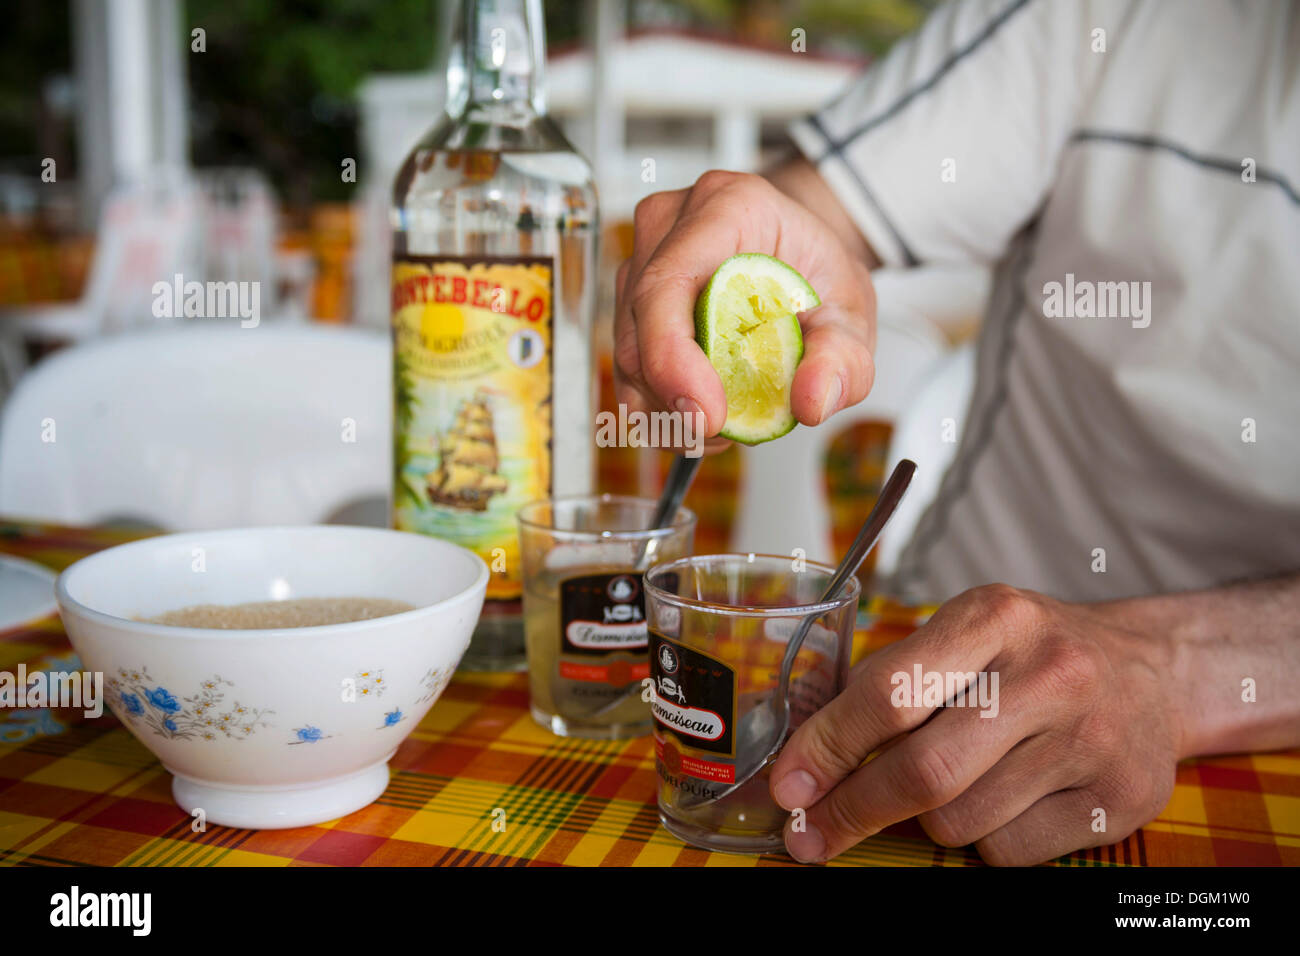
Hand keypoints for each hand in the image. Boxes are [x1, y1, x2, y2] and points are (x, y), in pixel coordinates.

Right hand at [613, 170, 876, 451]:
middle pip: (638, 329)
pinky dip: (659, 406)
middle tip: (723, 432)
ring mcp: (642, 262)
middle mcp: (670, 225)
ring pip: (627, 356)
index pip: (669, 283)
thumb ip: (844, 358)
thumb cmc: (816, 270)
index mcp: (727, 206)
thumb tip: (811, 402)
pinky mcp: (631, 302)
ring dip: (666, 407)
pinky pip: (628, 368)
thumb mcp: (853, 312)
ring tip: (723, 418)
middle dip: (672, 398)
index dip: (672, 358)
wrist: (800, 257)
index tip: (704, 414)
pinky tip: (700, 408)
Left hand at [769, 584, 1181, 864]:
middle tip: (811, 833)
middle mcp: (1050, 673)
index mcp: (996, 617)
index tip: (788, 785)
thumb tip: (806, 753)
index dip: (828, 746)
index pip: (890, 691)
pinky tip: (1008, 799)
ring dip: (931, 818)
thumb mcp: (968, 632)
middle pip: (922, 771)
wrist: (1155, 671)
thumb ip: (893, 679)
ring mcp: (1091, 739)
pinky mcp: (1121, 799)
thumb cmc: (1033, 654)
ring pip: (959, 822)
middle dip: (852, 809)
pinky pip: (1008, 853)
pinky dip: (986, 840)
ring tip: (958, 780)